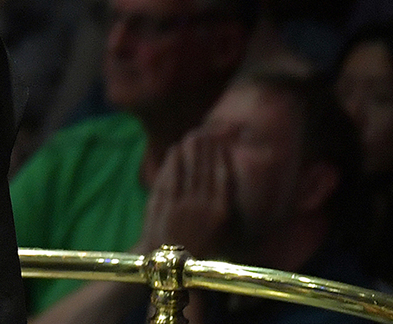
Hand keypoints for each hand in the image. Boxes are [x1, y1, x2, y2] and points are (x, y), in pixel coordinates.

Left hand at [138, 130, 232, 258]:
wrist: (171, 261)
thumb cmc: (196, 242)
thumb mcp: (217, 224)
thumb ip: (218, 200)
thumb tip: (222, 176)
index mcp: (222, 211)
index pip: (224, 177)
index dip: (222, 157)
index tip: (221, 142)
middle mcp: (206, 206)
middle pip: (207, 169)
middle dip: (207, 148)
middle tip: (206, 131)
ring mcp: (186, 204)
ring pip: (190, 170)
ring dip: (192, 150)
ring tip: (193, 135)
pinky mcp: (168, 204)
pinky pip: (173, 177)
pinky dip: (175, 161)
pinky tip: (176, 149)